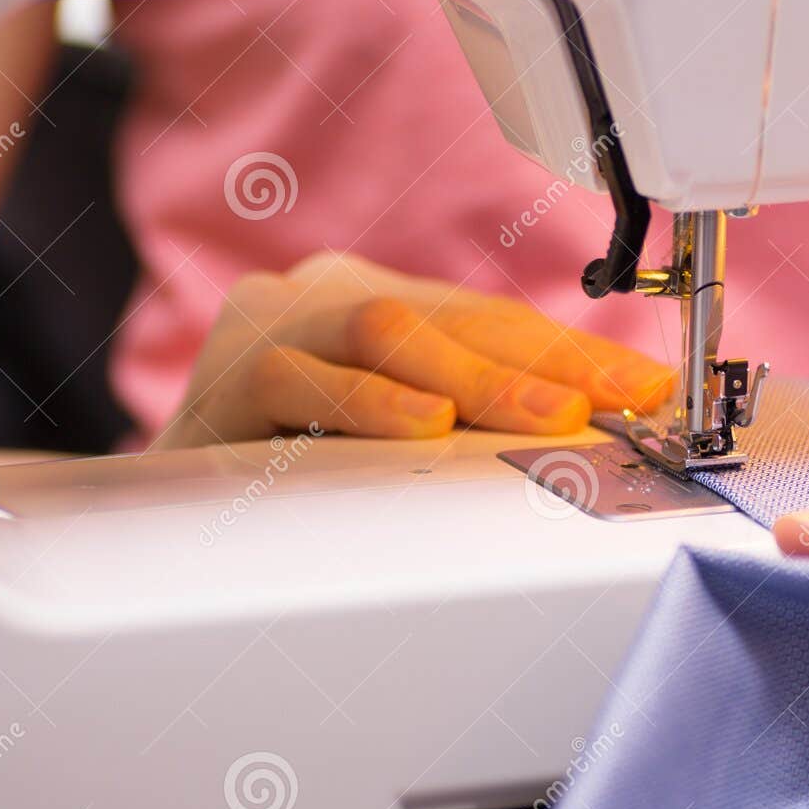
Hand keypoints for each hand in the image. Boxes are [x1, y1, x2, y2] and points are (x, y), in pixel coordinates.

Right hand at [156, 251, 672, 447]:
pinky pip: (299, 380)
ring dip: (477, 379)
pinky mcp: (221, 380)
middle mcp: (326, 301)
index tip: (645, 389)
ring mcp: (272, 330)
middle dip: (547, 365)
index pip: (492, 320)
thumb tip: (585, 428)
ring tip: (546, 417)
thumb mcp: (392, 429)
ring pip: (385, 332)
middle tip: (616, 402)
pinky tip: (422, 426)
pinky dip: (368, 404)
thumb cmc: (289, 467)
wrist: (162, 508)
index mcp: (376, 303)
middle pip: (454, 320)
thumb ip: (468, 417)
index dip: (573, 355)